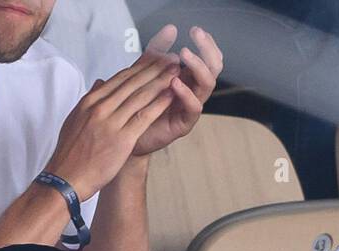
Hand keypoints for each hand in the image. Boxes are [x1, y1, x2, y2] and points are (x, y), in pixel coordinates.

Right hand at [45, 40, 180, 198]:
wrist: (65, 179)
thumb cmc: (70, 155)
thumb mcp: (74, 122)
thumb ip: (89, 102)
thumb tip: (98, 84)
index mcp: (89, 103)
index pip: (118, 79)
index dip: (139, 67)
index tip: (153, 59)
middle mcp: (100, 108)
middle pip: (131, 83)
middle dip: (153, 68)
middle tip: (170, 58)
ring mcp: (111, 123)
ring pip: (140, 96)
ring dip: (160, 81)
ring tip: (175, 70)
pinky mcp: (122, 139)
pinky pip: (144, 116)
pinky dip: (159, 103)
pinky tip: (171, 95)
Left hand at [131, 25, 222, 156]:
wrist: (125, 135)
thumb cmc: (138, 104)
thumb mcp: (145, 71)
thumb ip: (157, 51)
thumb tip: (171, 28)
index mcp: (188, 78)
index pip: (207, 57)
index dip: (206, 43)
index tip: (196, 30)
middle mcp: (193, 91)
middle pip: (213, 68)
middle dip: (206, 49)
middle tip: (196, 34)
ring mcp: (190, 108)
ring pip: (207, 85)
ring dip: (197, 67)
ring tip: (184, 55)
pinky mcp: (183, 124)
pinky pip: (194, 107)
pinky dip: (186, 93)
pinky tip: (175, 82)